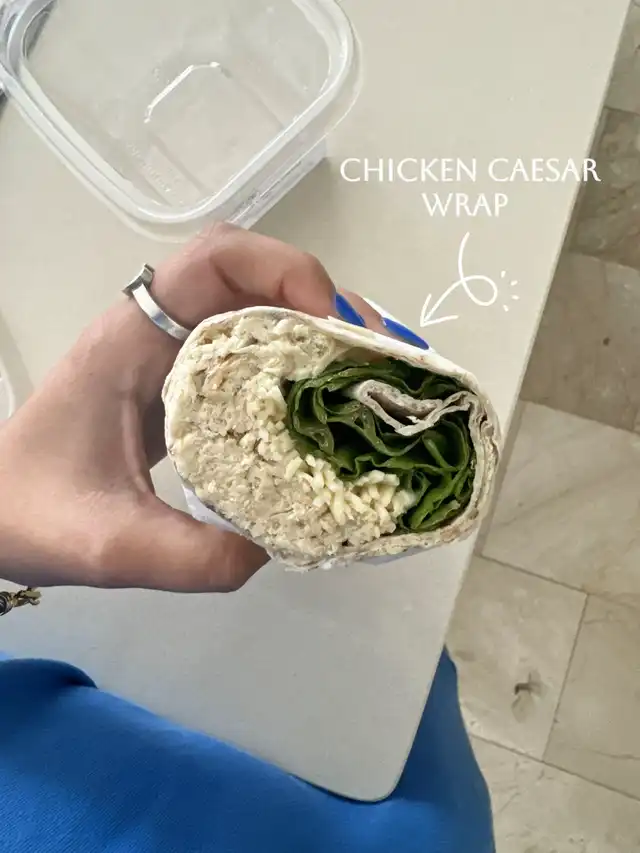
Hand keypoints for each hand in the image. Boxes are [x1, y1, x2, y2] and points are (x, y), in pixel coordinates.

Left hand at [0, 224, 423, 592]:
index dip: (283, 268)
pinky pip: (248, 351)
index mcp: (131, 341)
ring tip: (366, 378)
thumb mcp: (111, 547)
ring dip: (315, 332)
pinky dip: (295, 364)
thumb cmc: (33, 513)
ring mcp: (170, 353)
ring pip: (255, 310)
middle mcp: (155, 331)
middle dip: (322, 303)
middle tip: (375, 359)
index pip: (213, 260)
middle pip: (251, 276)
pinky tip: (325, 406)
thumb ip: (192, 558)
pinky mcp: (182, 381)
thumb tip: (274, 549)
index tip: (331, 320)